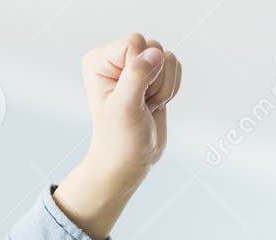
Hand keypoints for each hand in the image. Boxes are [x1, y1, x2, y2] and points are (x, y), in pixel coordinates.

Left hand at [52, 34, 182, 239]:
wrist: (130, 160)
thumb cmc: (120, 138)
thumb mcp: (125, 107)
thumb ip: (137, 75)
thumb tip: (155, 52)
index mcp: (100, 59)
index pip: (135, 42)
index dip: (142, 69)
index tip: (132, 95)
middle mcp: (117, 57)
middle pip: (154, 47)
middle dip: (155, 80)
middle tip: (141, 104)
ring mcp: (136, 64)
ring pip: (168, 58)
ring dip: (164, 87)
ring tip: (147, 105)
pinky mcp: (153, 74)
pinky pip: (175, 67)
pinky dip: (171, 89)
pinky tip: (155, 104)